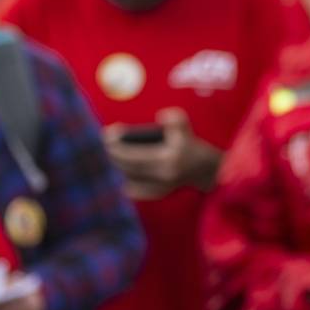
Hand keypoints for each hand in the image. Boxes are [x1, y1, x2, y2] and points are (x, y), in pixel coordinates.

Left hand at [107, 108, 221, 198]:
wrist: (206, 170)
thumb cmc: (192, 146)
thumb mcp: (186, 128)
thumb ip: (175, 120)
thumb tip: (161, 116)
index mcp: (168, 158)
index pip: (134, 154)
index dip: (117, 145)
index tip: (107, 134)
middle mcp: (162, 175)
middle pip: (127, 167)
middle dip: (112, 155)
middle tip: (102, 143)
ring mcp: (160, 187)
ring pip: (128, 179)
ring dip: (116, 167)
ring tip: (108, 155)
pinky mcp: (158, 193)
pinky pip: (135, 191)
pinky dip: (125, 181)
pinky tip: (119, 172)